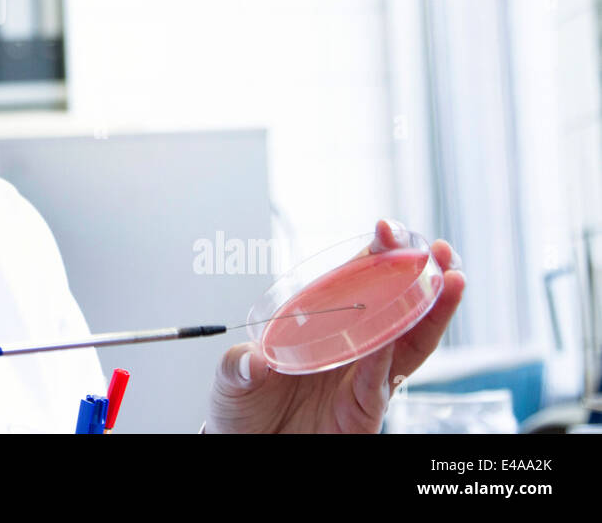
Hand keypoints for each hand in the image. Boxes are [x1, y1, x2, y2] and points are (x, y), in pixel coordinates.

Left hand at [205, 218, 464, 432]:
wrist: (246, 450)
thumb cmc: (243, 409)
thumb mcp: (231, 379)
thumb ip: (238, 365)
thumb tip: (251, 360)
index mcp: (321, 326)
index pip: (356, 283)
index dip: (375, 257)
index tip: (386, 230)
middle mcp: (350, 348)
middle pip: (395, 307)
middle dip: (420, 276)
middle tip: (435, 248)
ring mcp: (362, 380)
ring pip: (406, 342)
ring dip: (429, 312)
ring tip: (449, 279)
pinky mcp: (364, 412)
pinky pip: (379, 382)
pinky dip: (387, 359)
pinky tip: (395, 336)